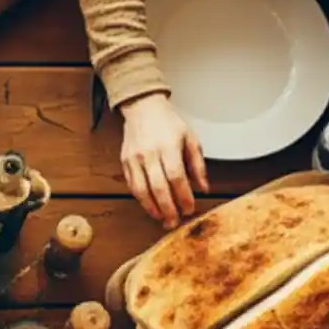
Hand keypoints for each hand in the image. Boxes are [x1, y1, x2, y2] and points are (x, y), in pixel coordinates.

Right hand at [118, 93, 207, 228]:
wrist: (142, 108)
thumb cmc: (168, 122)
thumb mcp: (190, 138)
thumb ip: (197, 165)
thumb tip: (203, 188)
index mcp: (169, 146)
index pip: (177, 178)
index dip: (183, 197)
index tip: (189, 209)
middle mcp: (150, 153)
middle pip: (159, 188)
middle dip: (168, 209)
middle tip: (175, 221)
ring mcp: (135, 159)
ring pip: (142, 190)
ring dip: (152, 208)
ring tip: (162, 218)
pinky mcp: (125, 162)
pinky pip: (132, 186)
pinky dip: (141, 199)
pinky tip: (150, 206)